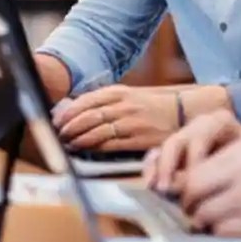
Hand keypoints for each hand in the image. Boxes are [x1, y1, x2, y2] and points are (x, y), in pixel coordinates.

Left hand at [52, 85, 178, 151]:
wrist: (182, 112)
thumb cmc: (151, 105)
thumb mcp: (128, 95)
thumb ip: (105, 101)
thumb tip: (77, 108)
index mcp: (119, 92)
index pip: (87, 100)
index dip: (69, 111)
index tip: (58, 119)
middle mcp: (124, 105)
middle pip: (89, 116)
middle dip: (70, 126)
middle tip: (59, 134)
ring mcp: (131, 122)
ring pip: (97, 130)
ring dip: (79, 138)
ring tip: (68, 143)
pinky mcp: (139, 139)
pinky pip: (111, 144)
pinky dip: (95, 147)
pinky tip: (85, 149)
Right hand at [143, 109, 240, 190]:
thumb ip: (231, 165)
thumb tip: (202, 180)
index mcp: (219, 121)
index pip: (202, 136)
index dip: (196, 159)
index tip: (195, 182)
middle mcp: (198, 125)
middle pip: (178, 141)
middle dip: (170, 166)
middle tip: (167, 189)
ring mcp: (184, 137)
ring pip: (164, 148)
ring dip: (157, 170)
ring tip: (155, 189)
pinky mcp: (173, 151)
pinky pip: (156, 156)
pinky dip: (151, 170)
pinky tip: (149, 184)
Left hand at [180, 138, 240, 237]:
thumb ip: (222, 164)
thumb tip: (187, 182)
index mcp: (237, 155)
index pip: (193, 173)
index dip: (184, 188)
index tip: (188, 195)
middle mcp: (239, 176)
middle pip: (193, 195)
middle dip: (188, 206)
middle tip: (193, 211)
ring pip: (204, 216)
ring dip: (204, 222)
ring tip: (213, 221)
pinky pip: (222, 232)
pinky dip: (221, 233)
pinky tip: (230, 228)